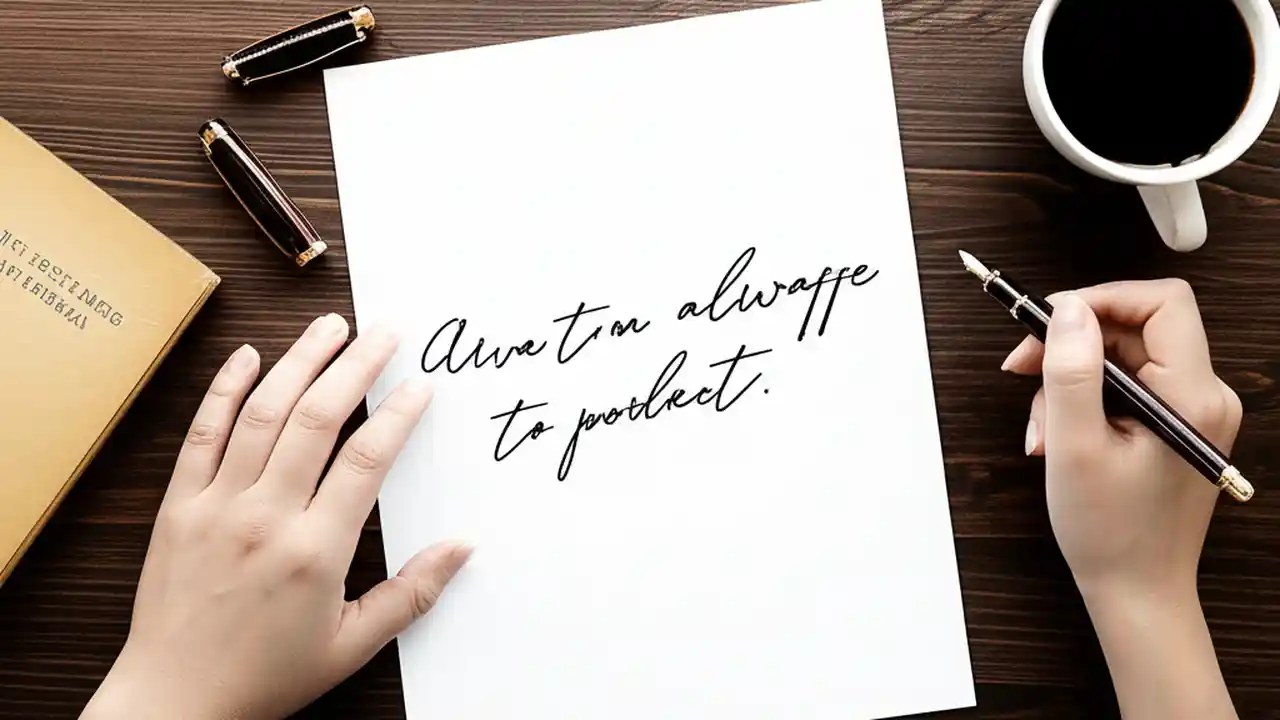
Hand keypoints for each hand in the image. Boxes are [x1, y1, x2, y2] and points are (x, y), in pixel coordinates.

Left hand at [82, 314, 470, 719]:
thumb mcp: (352, 646)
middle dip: (356, 365)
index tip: (420, 385)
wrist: (174, 702)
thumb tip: (462, 548)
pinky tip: (247, 356)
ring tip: (329, 326)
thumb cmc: (266, 677)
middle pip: (316, 418)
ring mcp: (215, 506)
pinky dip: (224, 390)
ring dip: (299, 361)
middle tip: (384, 332)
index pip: (366, 460)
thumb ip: (411, 594)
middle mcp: (265, 517)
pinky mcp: (177, 507)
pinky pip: (202, 434)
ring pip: (261, 413)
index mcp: (315, 552)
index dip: (398, 414)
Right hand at [1002, 281, 1240, 719]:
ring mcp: (1193, 412)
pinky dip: (1085, 401)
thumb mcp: (1075, 446)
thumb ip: (1071, 370)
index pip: (1161, 302)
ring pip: (1123, 357)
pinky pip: (1126, 387)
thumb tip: (1067, 309)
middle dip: (1071, 344)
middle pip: (1135, 327)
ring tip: (1043, 428)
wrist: (1137, 591)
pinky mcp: (1176, 425)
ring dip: (1070, 381)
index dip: (1100, 298)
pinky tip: (1060, 437)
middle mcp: (1205, 397)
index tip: (1050, 318)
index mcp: (1192, 397)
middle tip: (1022, 366)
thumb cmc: (1111, 533)